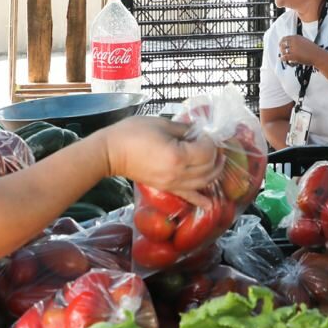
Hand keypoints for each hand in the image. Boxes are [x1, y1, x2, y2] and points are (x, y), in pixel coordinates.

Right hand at [100, 117, 222, 207]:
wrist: (111, 152)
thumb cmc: (132, 133)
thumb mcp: (161, 123)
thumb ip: (184, 128)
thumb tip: (198, 131)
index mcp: (178, 155)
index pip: (207, 151)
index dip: (211, 142)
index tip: (205, 134)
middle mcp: (178, 173)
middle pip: (208, 168)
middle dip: (215, 155)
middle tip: (214, 145)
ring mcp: (172, 183)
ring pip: (203, 182)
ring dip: (214, 172)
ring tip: (216, 161)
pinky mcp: (166, 188)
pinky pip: (188, 196)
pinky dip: (201, 200)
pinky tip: (211, 203)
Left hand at [277, 35, 320, 66]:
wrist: (318, 55)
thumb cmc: (313, 50)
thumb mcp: (305, 41)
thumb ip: (298, 41)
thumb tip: (291, 43)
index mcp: (297, 37)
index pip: (285, 38)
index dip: (281, 42)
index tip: (280, 44)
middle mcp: (294, 42)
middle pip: (282, 44)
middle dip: (281, 48)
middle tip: (281, 51)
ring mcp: (293, 49)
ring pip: (283, 51)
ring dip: (282, 53)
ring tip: (283, 56)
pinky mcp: (293, 56)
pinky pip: (284, 57)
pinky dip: (282, 58)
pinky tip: (283, 59)